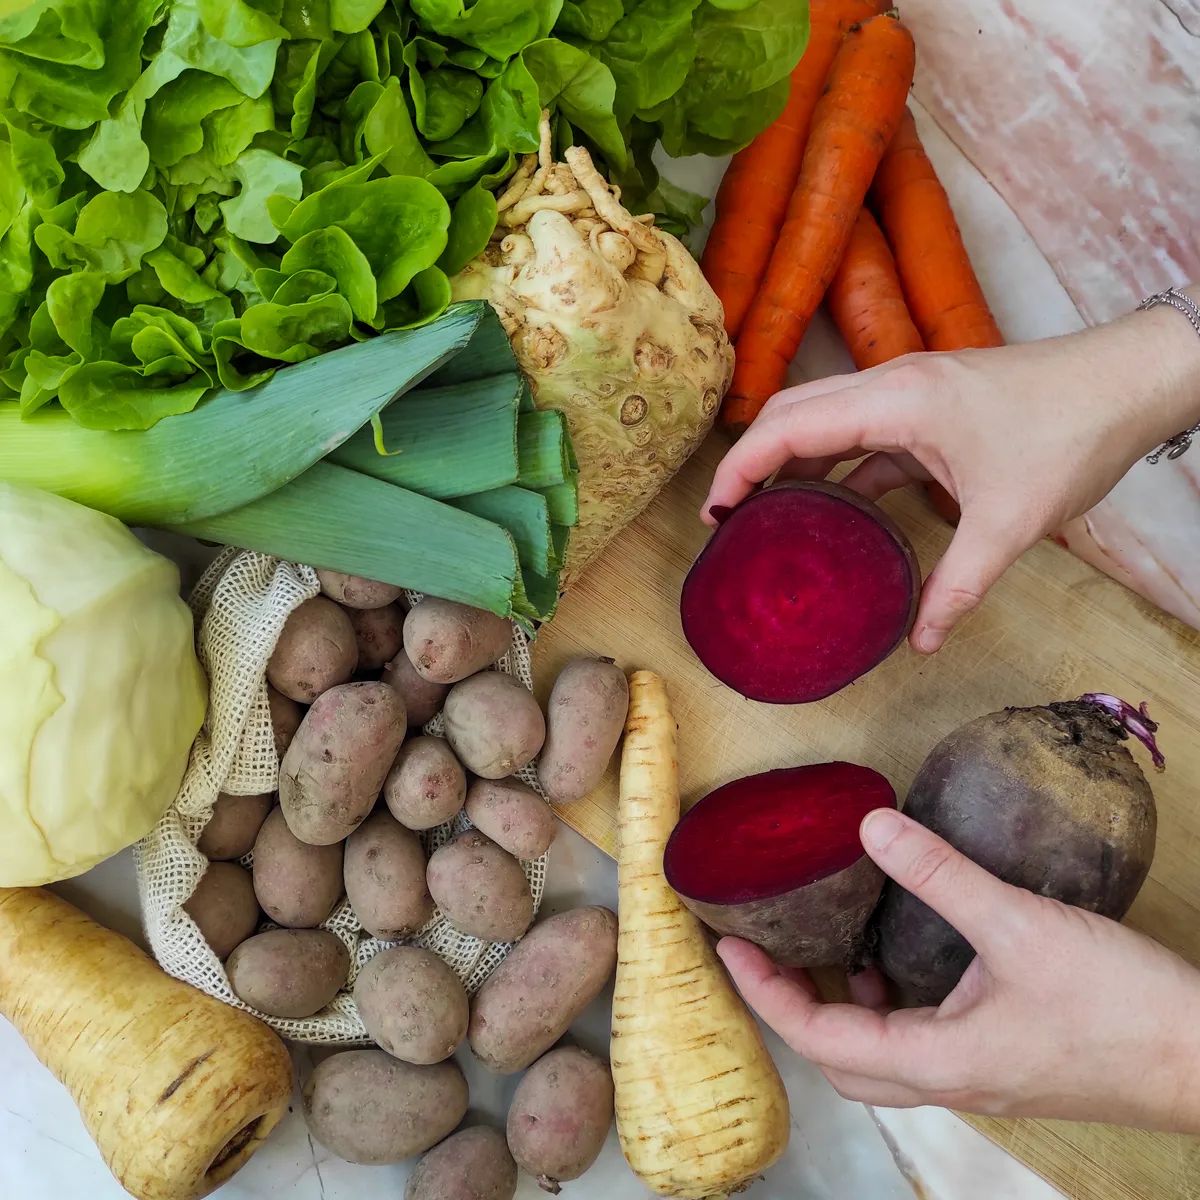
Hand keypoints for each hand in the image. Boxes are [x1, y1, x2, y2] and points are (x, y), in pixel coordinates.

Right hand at [703, 295, 1199, 653]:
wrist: (1130, 382)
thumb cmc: (1071, 435)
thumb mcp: (1009, 523)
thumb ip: (956, 586)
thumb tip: (921, 643)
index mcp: (896, 401)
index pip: (788, 427)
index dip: (740, 468)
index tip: (715, 513)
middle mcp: (891, 385)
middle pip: (792, 412)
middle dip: (751, 460)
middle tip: (728, 517)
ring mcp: (910, 391)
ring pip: (824, 418)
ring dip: (791, 460)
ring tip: (768, 514)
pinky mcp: (930, 406)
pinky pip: (864, 432)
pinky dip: (839, 466)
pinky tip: (838, 508)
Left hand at [718, 808, 1199, 1132]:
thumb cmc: (1120, 1005)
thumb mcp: (1019, 925)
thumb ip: (940, 875)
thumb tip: (867, 825)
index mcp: (938, 1061)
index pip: (821, 1037)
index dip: (766, 992)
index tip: (728, 948)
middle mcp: (950, 1081)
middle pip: (842, 1061)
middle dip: (791, 1008)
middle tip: (762, 954)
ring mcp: (981, 1079)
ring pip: (884, 1058)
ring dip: (841, 1010)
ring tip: (820, 947)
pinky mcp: (1008, 1062)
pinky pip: (924, 1044)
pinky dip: (891, 1006)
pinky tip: (900, 960)